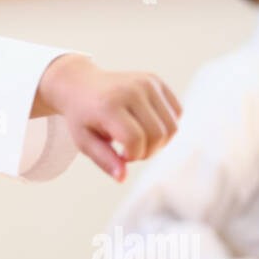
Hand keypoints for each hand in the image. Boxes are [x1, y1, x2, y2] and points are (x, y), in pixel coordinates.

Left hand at [33, 53, 181, 181]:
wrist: (80, 85)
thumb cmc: (82, 117)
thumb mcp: (84, 141)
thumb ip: (104, 160)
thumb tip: (122, 178)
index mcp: (109, 105)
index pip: (135, 140)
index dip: (132, 156)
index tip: (121, 155)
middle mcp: (131, 90)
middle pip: (158, 135)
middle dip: (147, 152)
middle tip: (130, 149)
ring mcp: (146, 82)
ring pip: (172, 127)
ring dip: (159, 142)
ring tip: (139, 139)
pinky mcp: (156, 80)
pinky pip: (177, 113)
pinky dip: (166, 127)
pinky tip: (147, 126)